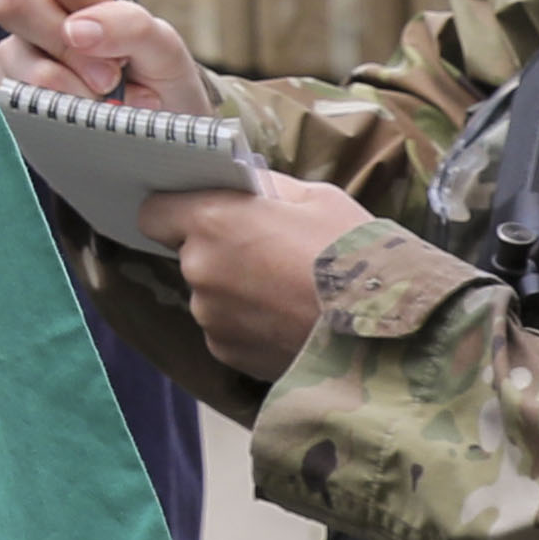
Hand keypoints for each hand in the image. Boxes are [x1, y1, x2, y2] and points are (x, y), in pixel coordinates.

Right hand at [0, 0, 205, 110]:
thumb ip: (129, 26)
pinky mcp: (8, 92)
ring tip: (103, 106)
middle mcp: (41, 9)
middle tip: (108, 80)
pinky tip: (81, 119)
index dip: (90, 6)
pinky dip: (56, 114)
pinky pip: (13, 97)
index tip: (120, 48)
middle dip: (67, 48)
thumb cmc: (159, 80)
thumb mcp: (164, 50)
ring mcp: (18, 51)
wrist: (155, 133)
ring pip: (12, 55)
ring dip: (68, 89)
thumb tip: (75, 30)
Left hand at [142, 169, 375, 374]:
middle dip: (220, 249)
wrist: (384, 330)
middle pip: (190, 253)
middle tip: (270, 251)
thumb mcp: (317, 198)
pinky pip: (227, 328)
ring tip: (287, 290)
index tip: (201, 211)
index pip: (154, 212)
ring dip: (236, 290)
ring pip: (210, 294)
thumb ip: (267, 189)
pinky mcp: (226, 353)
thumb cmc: (353, 253)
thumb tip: (246, 186)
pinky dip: (249, 323)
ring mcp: (210, 317)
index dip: (175, 209)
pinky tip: (288, 320)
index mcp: (213, 221)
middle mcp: (199, 270)